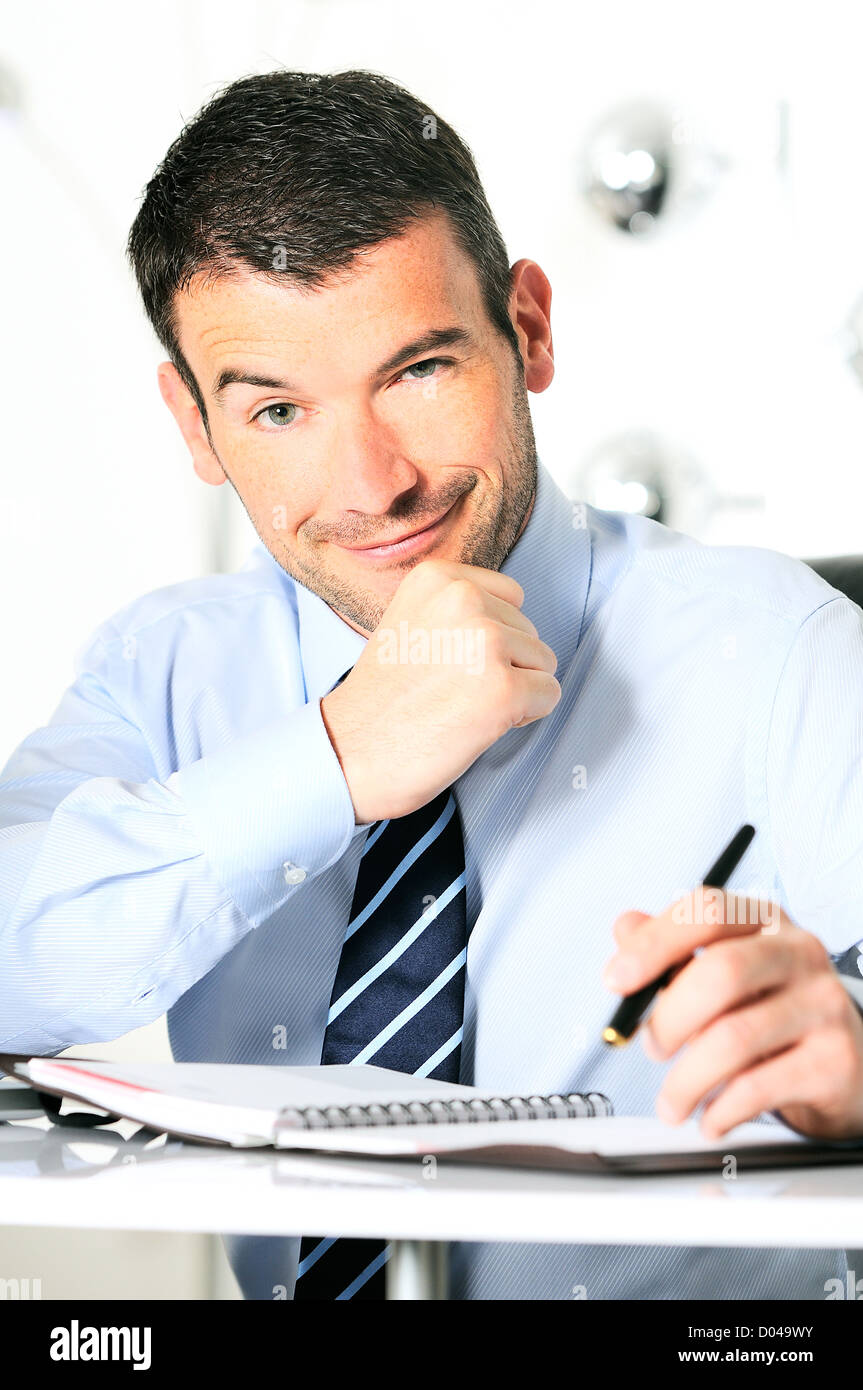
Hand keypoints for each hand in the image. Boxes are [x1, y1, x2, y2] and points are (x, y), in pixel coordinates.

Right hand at [321, 557, 559, 822]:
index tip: (450, 662)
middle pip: (529, 631)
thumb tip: (512, 621)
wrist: (350, 752)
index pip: (510, 599)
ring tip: (461, 705)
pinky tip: (478, 723)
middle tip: (451, 690)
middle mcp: (464, 599)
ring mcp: (487, 643)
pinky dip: (524, 716)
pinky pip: (548, 695)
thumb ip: (458, 610)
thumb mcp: (410, 621)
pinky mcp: (505, 688)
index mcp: (439, 577)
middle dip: (503, 665)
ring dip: (513, 690)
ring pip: (543, 663)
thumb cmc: (382, 699)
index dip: (490, 638)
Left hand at [603, 890, 862, 1140]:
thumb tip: (626, 927)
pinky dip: (719, 1110)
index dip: (653, 944)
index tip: (616, 980)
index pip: (706, 911)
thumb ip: (673, 951)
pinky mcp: (833, 1060)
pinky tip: (710, 1118)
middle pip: (720, 973)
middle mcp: (799, 954)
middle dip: (669, 1017)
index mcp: (765, 921)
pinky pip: (757, 1088)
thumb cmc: (775, 1009)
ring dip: (686, 1080)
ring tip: (672, 1101)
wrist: (849, 1062)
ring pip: (734, 1039)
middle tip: (652, 1047)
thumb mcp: (725, 970)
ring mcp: (822, 1006)